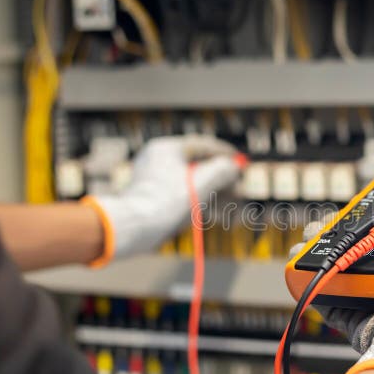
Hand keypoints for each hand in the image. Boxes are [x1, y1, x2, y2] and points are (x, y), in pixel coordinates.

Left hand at [83, 136, 242, 263]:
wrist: (132, 229)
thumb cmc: (165, 203)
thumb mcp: (201, 182)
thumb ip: (222, 170)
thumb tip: (232, 166)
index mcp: (165, 149)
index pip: (201, 145)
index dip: (225, 154)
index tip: (240, 162)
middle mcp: (157, 161)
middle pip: (197, 166)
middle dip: (221, 179)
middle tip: (238, 189)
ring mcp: (153, 180)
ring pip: (190, 184)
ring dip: (213, 194)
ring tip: (231, 207)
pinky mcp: (151, 199)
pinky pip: (180, 196)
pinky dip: (198, 203)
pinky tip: (213, 214)